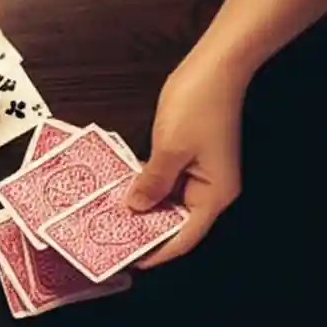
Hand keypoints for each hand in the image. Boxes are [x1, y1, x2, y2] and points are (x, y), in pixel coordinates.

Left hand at [124, 55, 244, 266]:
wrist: (216, 65)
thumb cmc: (198, 105)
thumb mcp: (169, 149)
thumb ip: (151, 182)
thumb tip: (135, 209)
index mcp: (215, 194)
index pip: (185, 237)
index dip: (158, 252)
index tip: (130, 261)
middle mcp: (211, 188)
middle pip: (177, 222)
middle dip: (146, 231)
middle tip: (111, 241)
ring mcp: (201, 172)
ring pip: (169, 202)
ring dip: (143, 209)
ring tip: (110, 220)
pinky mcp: (189, 157)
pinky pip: (166, 182)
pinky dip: (146, 187)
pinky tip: (121, 192)